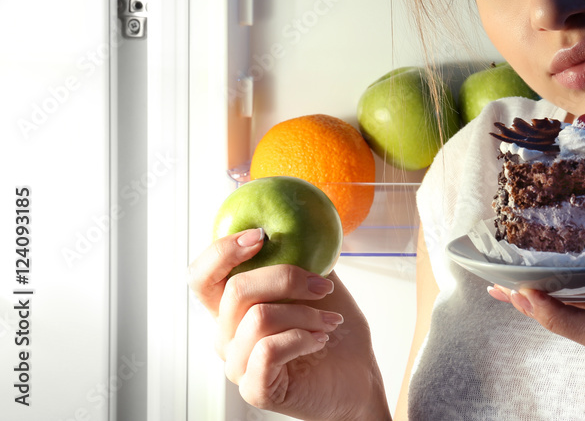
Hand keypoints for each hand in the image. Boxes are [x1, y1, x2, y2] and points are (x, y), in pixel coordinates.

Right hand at [188, 228, 389, 420]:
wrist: (357, 377)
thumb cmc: (334, 331)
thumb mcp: (317, 283)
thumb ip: (300, 256)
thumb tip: (299, 219)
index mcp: (234, 309)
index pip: (202, 277)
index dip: (222, 252)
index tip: (261, 236)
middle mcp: (228, 337)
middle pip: (236, 290)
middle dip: (287, 278)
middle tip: (323, 284)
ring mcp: (238, 365)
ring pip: (259, 318)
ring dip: (305, 313)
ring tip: (329, 322)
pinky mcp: (255, 389)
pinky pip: (268, 350)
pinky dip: (301, 338)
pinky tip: (319, 340)